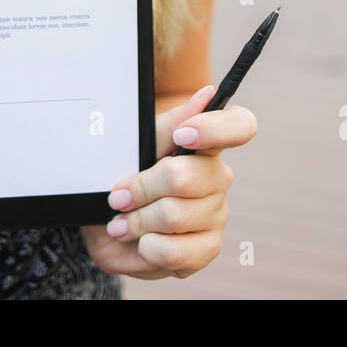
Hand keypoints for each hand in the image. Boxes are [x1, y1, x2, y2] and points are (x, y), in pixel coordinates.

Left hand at [81, 85, 257, 279]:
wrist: (106, 224)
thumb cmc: (128, 176)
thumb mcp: (141, 143)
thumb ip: (173, 121)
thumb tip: (208, 94)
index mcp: (207, 146)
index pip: (240, 126)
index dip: (214, 129)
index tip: (180, 136)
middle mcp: (218, 179)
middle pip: (183, 177)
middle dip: (140, 188)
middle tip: (119, 195)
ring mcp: (216, 216)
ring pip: (173, 215)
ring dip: (136, 221)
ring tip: (123, 222)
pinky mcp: (206, 250)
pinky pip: (174, 251)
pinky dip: (146, 247)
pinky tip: (141, 242)